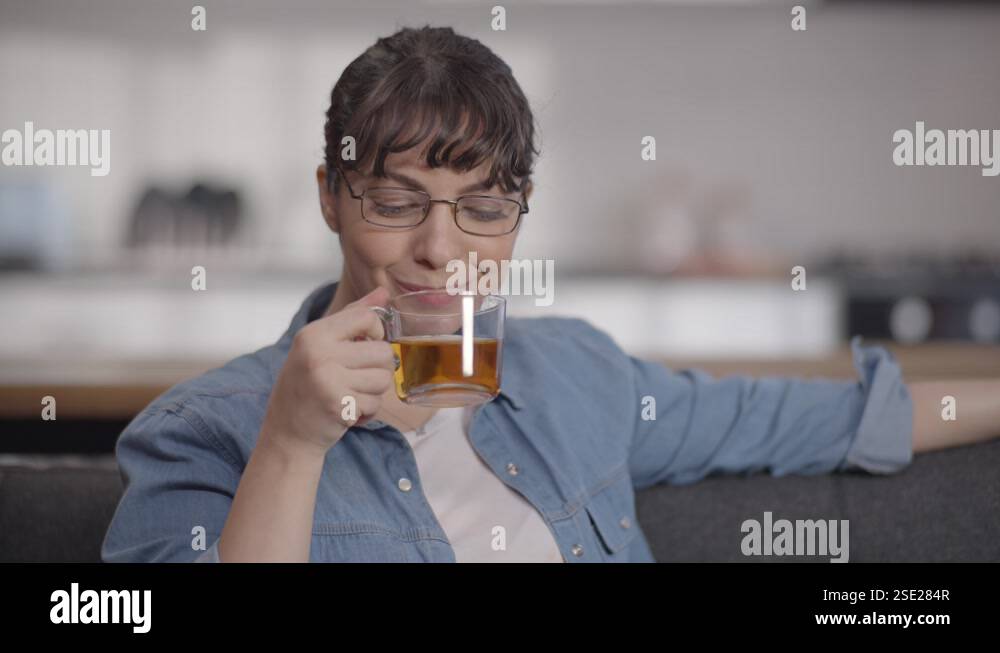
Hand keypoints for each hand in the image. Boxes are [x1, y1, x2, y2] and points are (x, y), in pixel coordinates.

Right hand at [260, 286, 395, 455]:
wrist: (286, 433)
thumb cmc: (306, 385)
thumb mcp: (321, 345)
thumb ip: (353, 317)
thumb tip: (384, 293)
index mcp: (314, 333)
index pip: (367, 318)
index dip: (377, 332)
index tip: (367, 345)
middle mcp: (319, 353)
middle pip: (383, 351)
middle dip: (378, 368)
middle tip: (358, 378)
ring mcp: (328, 380)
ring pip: (383, 379)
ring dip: (373, 391)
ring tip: (351, 394)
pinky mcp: (338, 406)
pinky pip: (376, 404)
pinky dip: (367, 411)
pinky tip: (348, 411)